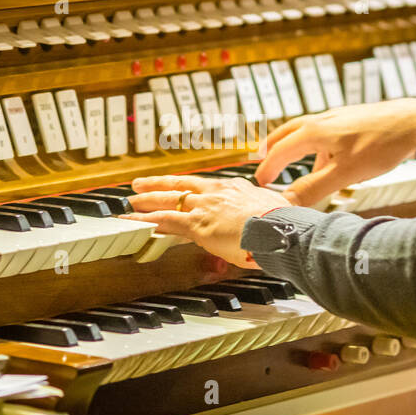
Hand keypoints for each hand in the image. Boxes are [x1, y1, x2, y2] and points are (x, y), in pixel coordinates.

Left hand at [121, 175, 291, 267]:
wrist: (282, 230)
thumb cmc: (284, 226)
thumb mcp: (275, 212)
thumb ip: (265, 214)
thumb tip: (272, 220)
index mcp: (235, 188)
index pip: (204, 186)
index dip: (188, 186)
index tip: (180, 186)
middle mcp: (217, 193)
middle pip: (181, 185)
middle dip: (159, 185)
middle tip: (141, 183)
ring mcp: (205, 208)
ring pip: (168, 201)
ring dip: (147, 202)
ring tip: (131, 202)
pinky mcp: (198, 225)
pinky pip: (165, 221)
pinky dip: (147, 221)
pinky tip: (134, 222)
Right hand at [252, 97, 415, 204]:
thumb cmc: (381, 145)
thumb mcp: (345, 173)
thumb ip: (314, 188)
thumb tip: (286, 203)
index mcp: (313, 131)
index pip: (279, 151)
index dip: (267, 168)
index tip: (260, 183)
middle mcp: (321, 120)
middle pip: (286, 133)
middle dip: (272, 148)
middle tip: (260, 160)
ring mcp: (336, 118)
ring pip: (305, 131)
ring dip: (292, 145)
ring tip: (289, 159)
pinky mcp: (350, 119)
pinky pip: (323, 132)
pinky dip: (315, 145)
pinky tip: (327, 159)